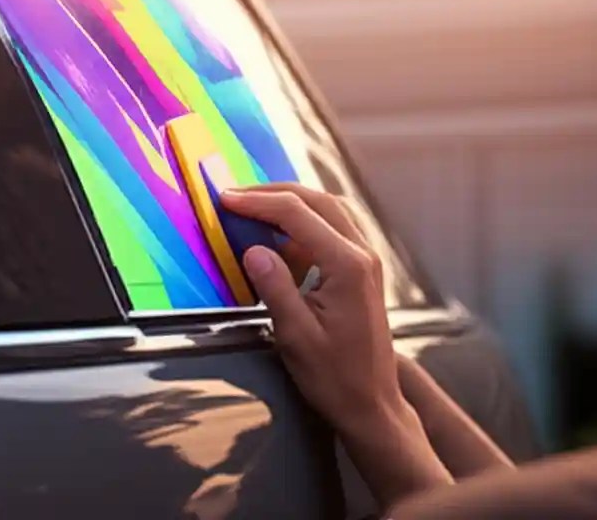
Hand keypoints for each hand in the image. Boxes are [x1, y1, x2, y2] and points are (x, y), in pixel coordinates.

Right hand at [220, 183, 452, 507]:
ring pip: (327, 211)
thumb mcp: (295, 336)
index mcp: (347, 266)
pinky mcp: (361, 271)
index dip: (257, 202)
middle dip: (272, 193)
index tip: (224, 200)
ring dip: (289, 204)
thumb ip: (274, 287)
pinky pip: (332, 231)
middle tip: (233, 197)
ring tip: (251, 210)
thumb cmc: (335, 378)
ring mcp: (366, 261)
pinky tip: (278, 239)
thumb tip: (252, 250)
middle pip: (316, 201)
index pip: (297, 214)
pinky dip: (303, 224)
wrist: (372, 404)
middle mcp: (362, 255)